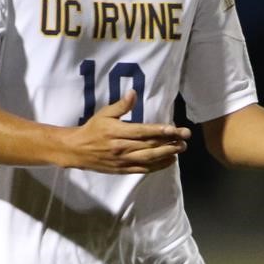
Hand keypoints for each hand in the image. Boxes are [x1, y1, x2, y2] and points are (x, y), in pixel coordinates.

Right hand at [64, 89, 190, 173]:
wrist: (77, 150)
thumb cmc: (92, 129)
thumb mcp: (104, 114)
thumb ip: (121, 105)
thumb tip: (133, 93)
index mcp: (117, 132)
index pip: (143, 131)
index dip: (160, 130)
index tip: (175, 128)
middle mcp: (121, 147)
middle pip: (149, 145)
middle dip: (170, 142)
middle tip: (185, 138)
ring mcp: (123, 160)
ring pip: (149, 158)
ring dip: (167, 154)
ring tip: (181, 148)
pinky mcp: (123, 170)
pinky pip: (143, 169)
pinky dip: (158, 166)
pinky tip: (170, 161)